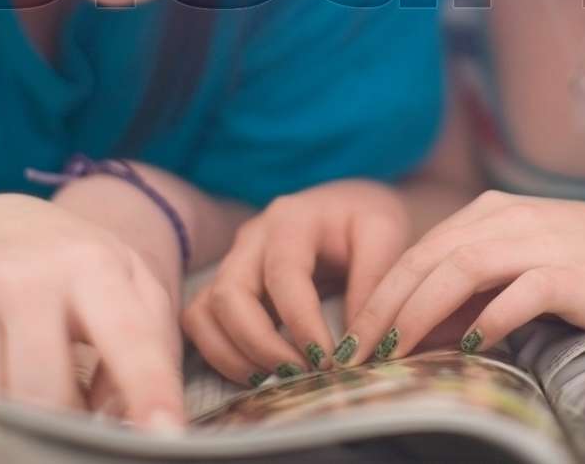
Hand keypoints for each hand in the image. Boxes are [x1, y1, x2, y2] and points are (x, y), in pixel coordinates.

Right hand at [0, 192, 184, 427]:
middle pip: (43, 392)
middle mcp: (27, 272)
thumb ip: (149, 348)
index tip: (166, 435)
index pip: (129, 339)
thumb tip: (132, 422)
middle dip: (62, 423)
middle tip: (73, 417)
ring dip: (16, 410)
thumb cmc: (73, 268)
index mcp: (93, 264)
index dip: (148, 390)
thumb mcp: (127, 286)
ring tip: (33, 376)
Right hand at [182, 179, 410, 383]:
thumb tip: (355, 345)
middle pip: (228, 294)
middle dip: (260, 345)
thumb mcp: (384, 234)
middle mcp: (251, 239)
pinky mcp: (225, 284)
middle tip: (301, 375)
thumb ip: (372, 283)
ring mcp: (232, 261)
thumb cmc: (366, 217)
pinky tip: (258, 373)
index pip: (283, 275)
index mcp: (291, 219)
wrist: (348, 204)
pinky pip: (201, 322)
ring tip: (279, 380)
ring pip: (204, 312)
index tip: (330, 360)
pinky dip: (221, 353)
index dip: (301, 323)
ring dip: (234, 355)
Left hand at [339, 191, 584, 362]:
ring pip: (460, 270)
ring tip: (396, 353)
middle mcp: (509, 218)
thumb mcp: (524, 263)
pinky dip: (487, 320)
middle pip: (427, 260)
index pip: (418, 253)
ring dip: (419, 313)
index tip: (353, 339)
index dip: (378, 295)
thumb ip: (474, 288)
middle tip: (356, 354)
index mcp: (492, 211)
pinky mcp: (573, 273)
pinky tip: (468, 347)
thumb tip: (417, 331)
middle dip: (384, 309)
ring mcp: (541, 242)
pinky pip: (519, 293)